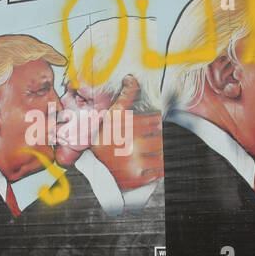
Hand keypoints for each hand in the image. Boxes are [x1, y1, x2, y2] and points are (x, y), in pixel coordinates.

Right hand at [92, 75, 164, 190]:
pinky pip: (158, 172)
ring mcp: (136, 162)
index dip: (155, 123)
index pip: (156, 121)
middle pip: (160, 138)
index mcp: (129, 128)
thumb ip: (125, 96)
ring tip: (153, 151)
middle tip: (151, 140)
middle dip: (158, 138)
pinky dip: (160, 169)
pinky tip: (153, 164)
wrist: (92, 164)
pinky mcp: (138, 177)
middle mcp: (133, 145)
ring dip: (161, 153)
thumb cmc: (103, 137)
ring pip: (162, 155)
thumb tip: (131, 78)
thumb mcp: (112, 115)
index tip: (151, 126)